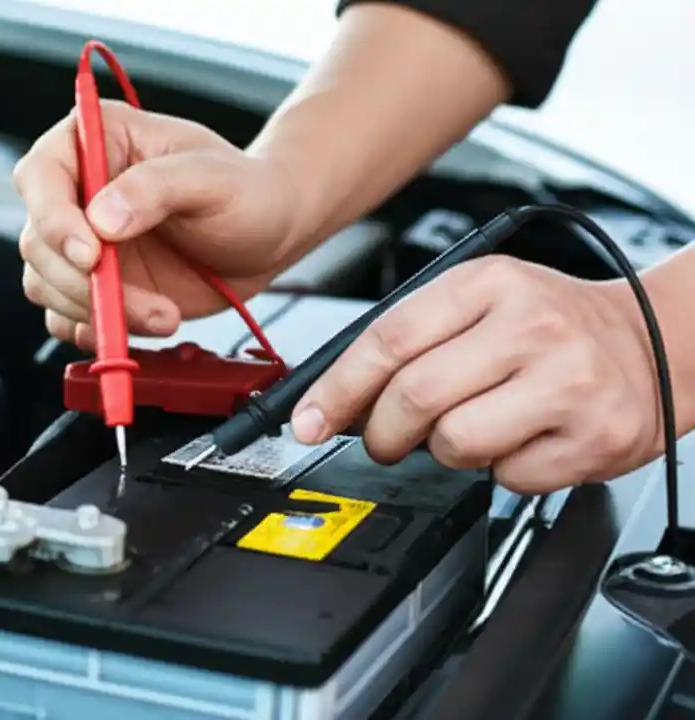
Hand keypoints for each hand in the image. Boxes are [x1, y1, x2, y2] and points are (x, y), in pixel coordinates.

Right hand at [13, 101, 305, 349]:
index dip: (54, 218)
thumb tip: (103, 219)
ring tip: (162, 314)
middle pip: (39, 241)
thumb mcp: (212, 178)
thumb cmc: (245, 191)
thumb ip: (155, 188)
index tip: (90, 254)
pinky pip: (66, 318)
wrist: (268, 235)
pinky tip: (143, 322)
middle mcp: (78, 190)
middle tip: (131, 298)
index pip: (41, 175)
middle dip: (81, 280)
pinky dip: (98, 330)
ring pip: (47, 286)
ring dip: (98, 311)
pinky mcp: (93, 286)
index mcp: (97, 139)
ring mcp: (82, 242)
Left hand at [291, 256, 661, 493]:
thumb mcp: (484, 301)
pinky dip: (499, 471)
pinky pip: (507, 477)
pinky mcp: (595, 438)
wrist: (658, 341)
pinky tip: (521, 440)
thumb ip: (413, 338)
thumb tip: (336, 401)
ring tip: (470, 428)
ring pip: (454, 444)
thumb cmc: (554, 323)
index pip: (389, 339)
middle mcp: (532, 326)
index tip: (308, 421)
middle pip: (413, 397)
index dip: (336, 389)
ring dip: (444, 451)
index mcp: (491, 282)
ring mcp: (568, 383)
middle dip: (382, 432)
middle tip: (385, 438)